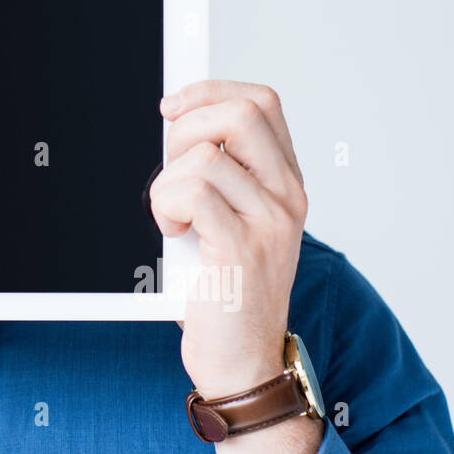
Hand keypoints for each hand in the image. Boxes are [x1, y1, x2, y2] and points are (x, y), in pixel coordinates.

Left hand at [148, 80, 317, 453]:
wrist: (241, 361)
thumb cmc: (222, 289)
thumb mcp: (226, 219)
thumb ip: (216, 175)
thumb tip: (173, 122)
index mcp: (285, 182)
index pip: (261, 101)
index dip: (209, 92)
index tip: (171, 108)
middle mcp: (287, 197)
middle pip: (241, 113)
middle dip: (186, 129)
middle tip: (168, 170)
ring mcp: (270, 222)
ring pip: (207, 154)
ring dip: (168, 181)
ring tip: (171, 216)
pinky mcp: (243, 250)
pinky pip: (193, 194)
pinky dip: (167, 207)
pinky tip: (172, 233)